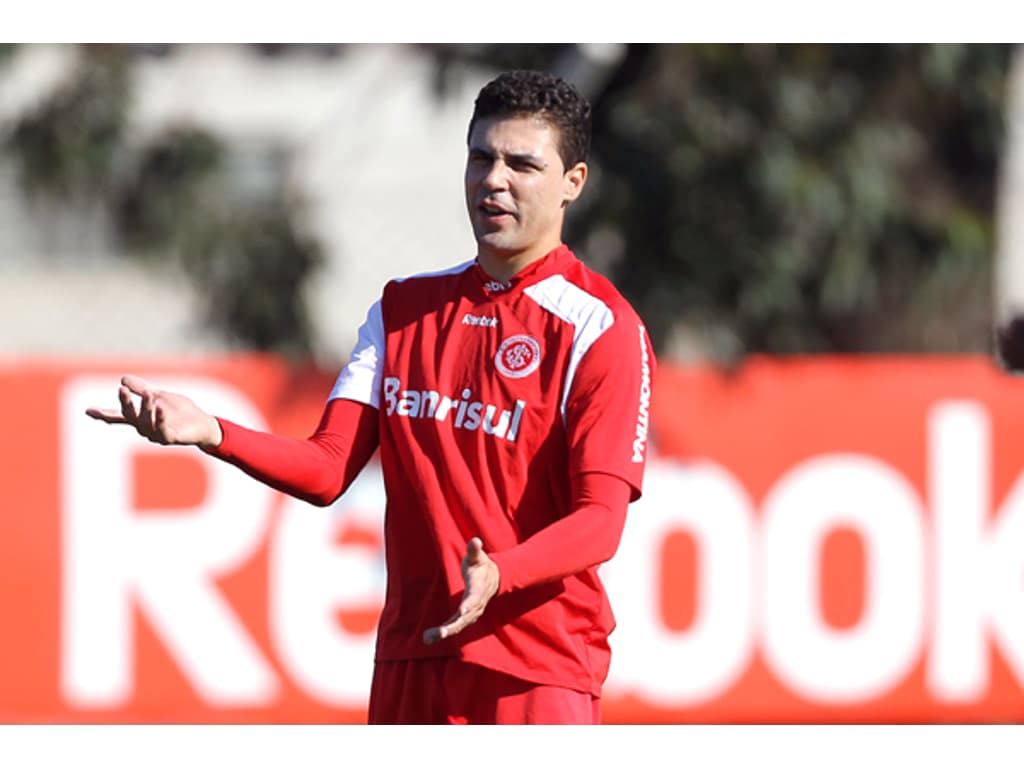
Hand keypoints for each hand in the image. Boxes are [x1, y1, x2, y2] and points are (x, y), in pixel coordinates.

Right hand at [85, 374, 222, 447]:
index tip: (88, 411)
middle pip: (130, 417)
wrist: (204, 423)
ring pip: (145, 424)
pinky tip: (160, 408)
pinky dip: (160, 420)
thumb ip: (142, 389)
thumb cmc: (181, 411)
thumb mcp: (160, 396)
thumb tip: (122, 379)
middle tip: (122, 390)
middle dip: (125, 404)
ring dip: (145, 409)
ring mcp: (157, 435)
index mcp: (141, 418)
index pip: (119, 416)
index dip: (104, 414)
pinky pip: (162, 431)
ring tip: (149, 395)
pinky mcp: (172, 438)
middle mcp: (146, 428)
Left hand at [423, 537, 499, 644]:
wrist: (494, 579)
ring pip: (458, 626)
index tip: (462, 612)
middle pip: (466, 618)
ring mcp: (471, 613)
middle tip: (441, 633)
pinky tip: (427, 638)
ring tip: (428, 638)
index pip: (474, 598)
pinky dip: (441, 633)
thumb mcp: (478, 557)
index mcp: (479, 588)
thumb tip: (475, 540)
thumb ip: (475, 550)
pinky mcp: (464, 617)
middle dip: (453, 626)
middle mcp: (476, 604)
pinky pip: (453, 626)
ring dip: (444, 632)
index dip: (469, 605)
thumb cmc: (481, 565)